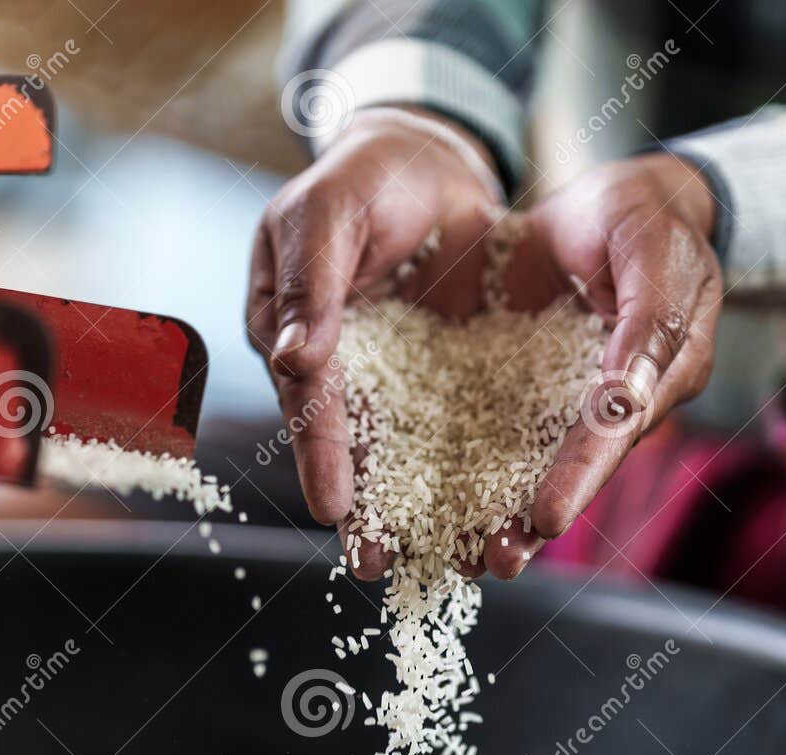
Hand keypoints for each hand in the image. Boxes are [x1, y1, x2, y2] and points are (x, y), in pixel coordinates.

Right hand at [246, 106, 504, 575]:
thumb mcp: (330, 214)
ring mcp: (394, 377)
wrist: (429, 159)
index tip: (333, 506)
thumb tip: (291, 355)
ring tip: (437, 561)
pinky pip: (460, 426)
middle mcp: (341, 368)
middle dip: (363, 507)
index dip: (320, 453)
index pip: (309, 400)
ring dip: (419, 506)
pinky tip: (494, 510)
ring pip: (406, 449)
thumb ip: (312, 283)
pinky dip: (473, 468)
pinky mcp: (446, 376)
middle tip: (374, 564)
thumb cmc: (364, 177)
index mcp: (293, 333)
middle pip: (352, 445)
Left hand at [480, 152, 721, 578]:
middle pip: (578, 469)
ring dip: (503, 512)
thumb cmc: (644, 215)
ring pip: (540, 463)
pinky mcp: (538, 389)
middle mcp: (624, 399)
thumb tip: (626, 391)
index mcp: (663, 368)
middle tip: (496, 561)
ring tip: (464, 558)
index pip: (617, 427)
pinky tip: (436, 507)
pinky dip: (476, 471)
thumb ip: (647, 317)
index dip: (583, 472)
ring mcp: (578, 400)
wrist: (624, 203)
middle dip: (535, 518)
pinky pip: (505, 434)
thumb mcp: (653, 246)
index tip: (547, 516)